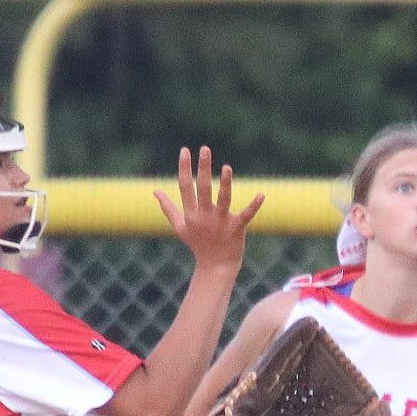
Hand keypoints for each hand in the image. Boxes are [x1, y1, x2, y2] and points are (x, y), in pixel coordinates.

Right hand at [155, 146, 264, 272]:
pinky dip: (254, 206)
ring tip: (227, 168)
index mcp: (190, 214)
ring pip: (223, 200)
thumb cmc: (197, 243)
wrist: (215, 267)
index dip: (184, 168)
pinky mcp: (236, 229)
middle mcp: (204, 216)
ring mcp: (220, 223)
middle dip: (203, 169)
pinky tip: (261, 194)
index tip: (185, 150)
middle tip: (205, 149)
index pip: (185, 187)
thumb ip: (168, 208)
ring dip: (225, 184)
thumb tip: (155, 191)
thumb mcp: (179, 226)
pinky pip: (246, 215)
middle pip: (202, 189)